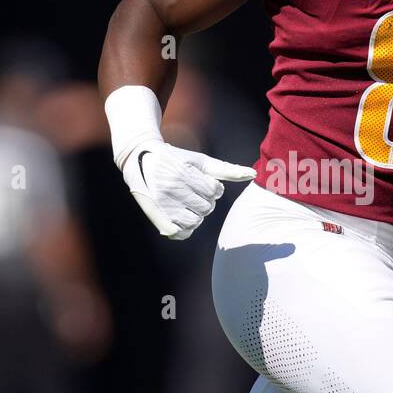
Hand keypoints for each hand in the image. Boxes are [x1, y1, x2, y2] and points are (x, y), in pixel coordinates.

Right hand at [122, 136, 254, 239]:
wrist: (139, 158)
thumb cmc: (175, 159)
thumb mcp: (199, 160)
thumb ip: (226, 169)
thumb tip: (253, 174)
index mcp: (184, 174)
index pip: (214, 191)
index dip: (212, 188)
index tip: (201, 182)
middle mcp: (172, 190)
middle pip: (206, 207)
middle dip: (205, 201)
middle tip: (193, 192)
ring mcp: (163, 205)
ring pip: (195, 221)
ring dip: (196, 214)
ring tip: (188, 203)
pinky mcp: (156, 216)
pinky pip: (179, 233)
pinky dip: (184, 228)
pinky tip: (181, 216)